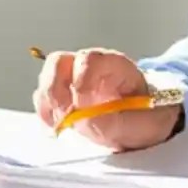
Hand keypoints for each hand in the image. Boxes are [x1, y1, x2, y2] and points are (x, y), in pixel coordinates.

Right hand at [32, 48, 180, 150]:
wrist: (143, 124)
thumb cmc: (145, 118)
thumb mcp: (140, 123)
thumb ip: (115, 121)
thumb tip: (84, 120)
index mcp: (114, 64)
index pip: (90, 60)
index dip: (82, 81)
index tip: (83, 107)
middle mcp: (89, 65)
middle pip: (59, 62)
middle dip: (56, 89)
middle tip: (64, 116)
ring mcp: (72, 78)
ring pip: (47, 77)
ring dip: (48, 102)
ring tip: (60, 124)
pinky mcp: (62, 95)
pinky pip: (43, 97)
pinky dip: (45, 112)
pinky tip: (55, 127)